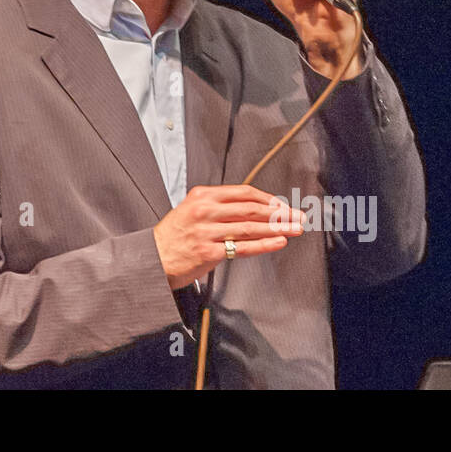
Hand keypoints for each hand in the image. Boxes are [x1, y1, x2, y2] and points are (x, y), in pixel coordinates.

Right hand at [152, 184, 301, 289]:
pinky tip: (279, 242)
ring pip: (250, 227)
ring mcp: (206, 232)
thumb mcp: (191, 210)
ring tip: (295, 229)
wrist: (152, 259)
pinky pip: (242, 247)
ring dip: (277, 228)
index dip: (268, 199)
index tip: (283, 206)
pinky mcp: (208, 252)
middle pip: (251, 209)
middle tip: (298, 216)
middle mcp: (204, 211)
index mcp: (202, 196)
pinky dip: (264, 244)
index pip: (243, 192)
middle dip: (279, 213)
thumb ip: (218, 207)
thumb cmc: (173, 237)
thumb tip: (253, 210)